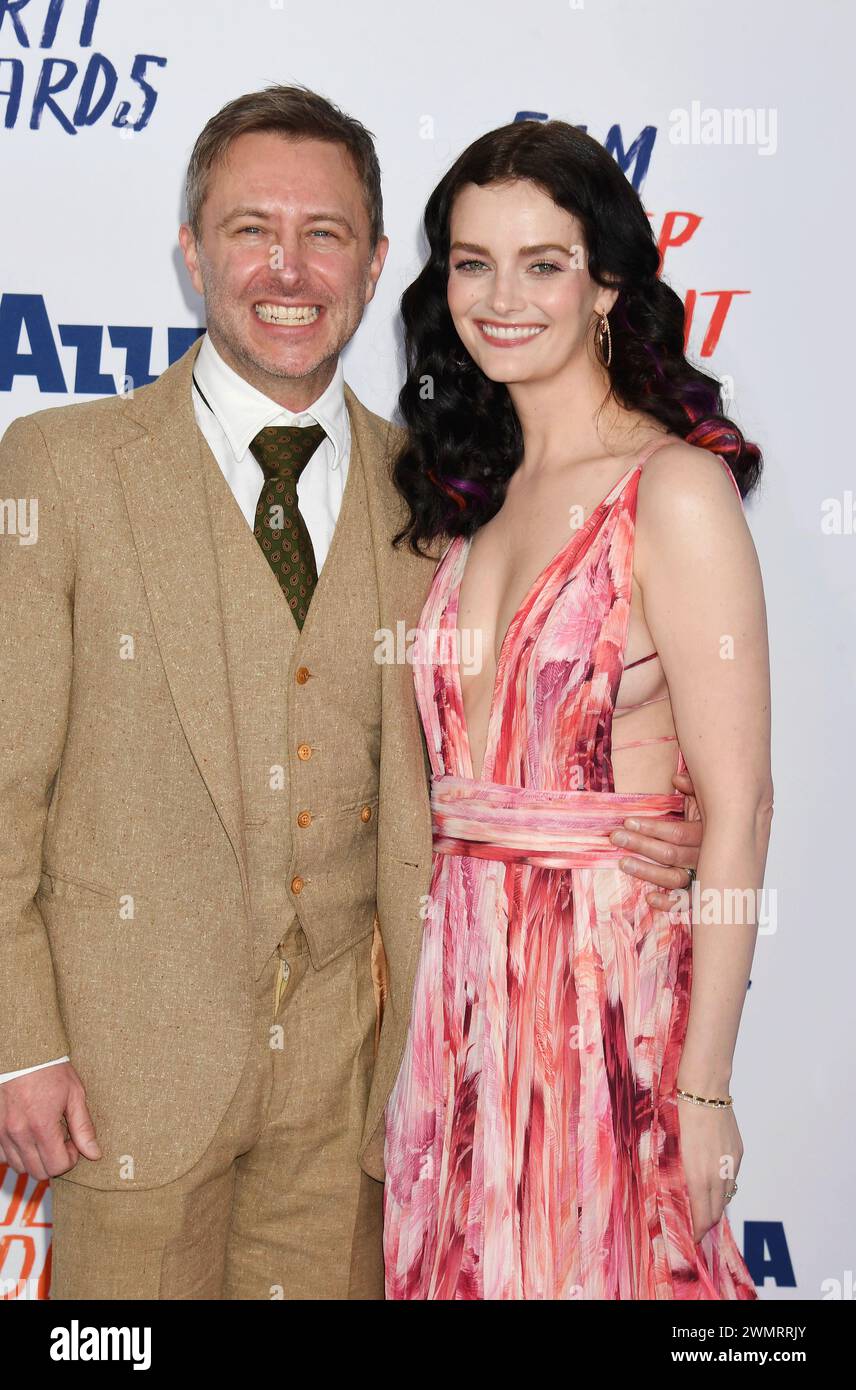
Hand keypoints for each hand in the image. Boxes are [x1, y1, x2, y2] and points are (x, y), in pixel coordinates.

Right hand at [0, 1063, 100, 1179]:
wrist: (22, 1053)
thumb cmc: (49, 1069)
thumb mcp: (74, 1094)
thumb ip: (83, 1127)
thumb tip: (94, 1153)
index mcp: (41, 1125)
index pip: (57, 1166)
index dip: (71, 1158)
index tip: (73, 1143)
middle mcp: (19, 1133)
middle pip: (38, 1172)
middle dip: (54, 1162)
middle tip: (61, 1141)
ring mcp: (3, 1132)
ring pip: (20, 1167)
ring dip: (36, 1159)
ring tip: (45, 1137)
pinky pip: (4, 1156)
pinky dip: (17, 1153)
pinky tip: (28, 1136)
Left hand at [610, 770, 701, 908]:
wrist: (738, 842)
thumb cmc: (713, 819)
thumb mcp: (704, 800)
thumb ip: (693, 787)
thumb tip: (677, 778)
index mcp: (706, 834)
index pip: (676, 833)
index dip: (651, 827)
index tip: (628, 821)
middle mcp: (705, 857)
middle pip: (670, 854)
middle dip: (640, 844)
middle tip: (616, 837)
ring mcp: (703, 876)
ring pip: (674, 878)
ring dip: (647, 872)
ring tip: (623, 863)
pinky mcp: (699, 893)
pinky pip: (685, 903)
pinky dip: (669, 904)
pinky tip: (650, 899)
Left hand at [677, 1098, 743, 1243]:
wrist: (704, 1090)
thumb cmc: (679, 1115)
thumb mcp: (672, 1149)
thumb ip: (679, 1174)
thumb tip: (679, 1191)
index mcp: (699, 1176)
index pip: (703, 1216)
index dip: (697, 1231)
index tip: (691, 1238)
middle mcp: (719, 1174)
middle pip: (717, 1211)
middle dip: (707, 1222)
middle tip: (696, 1227)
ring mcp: (731, 1163)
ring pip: (727, 1195)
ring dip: (716, 1204)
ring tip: (704, 1206)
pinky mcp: (738, 1152)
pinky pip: (732, 1177)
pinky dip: (723, 1185)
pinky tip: (714, 1181)